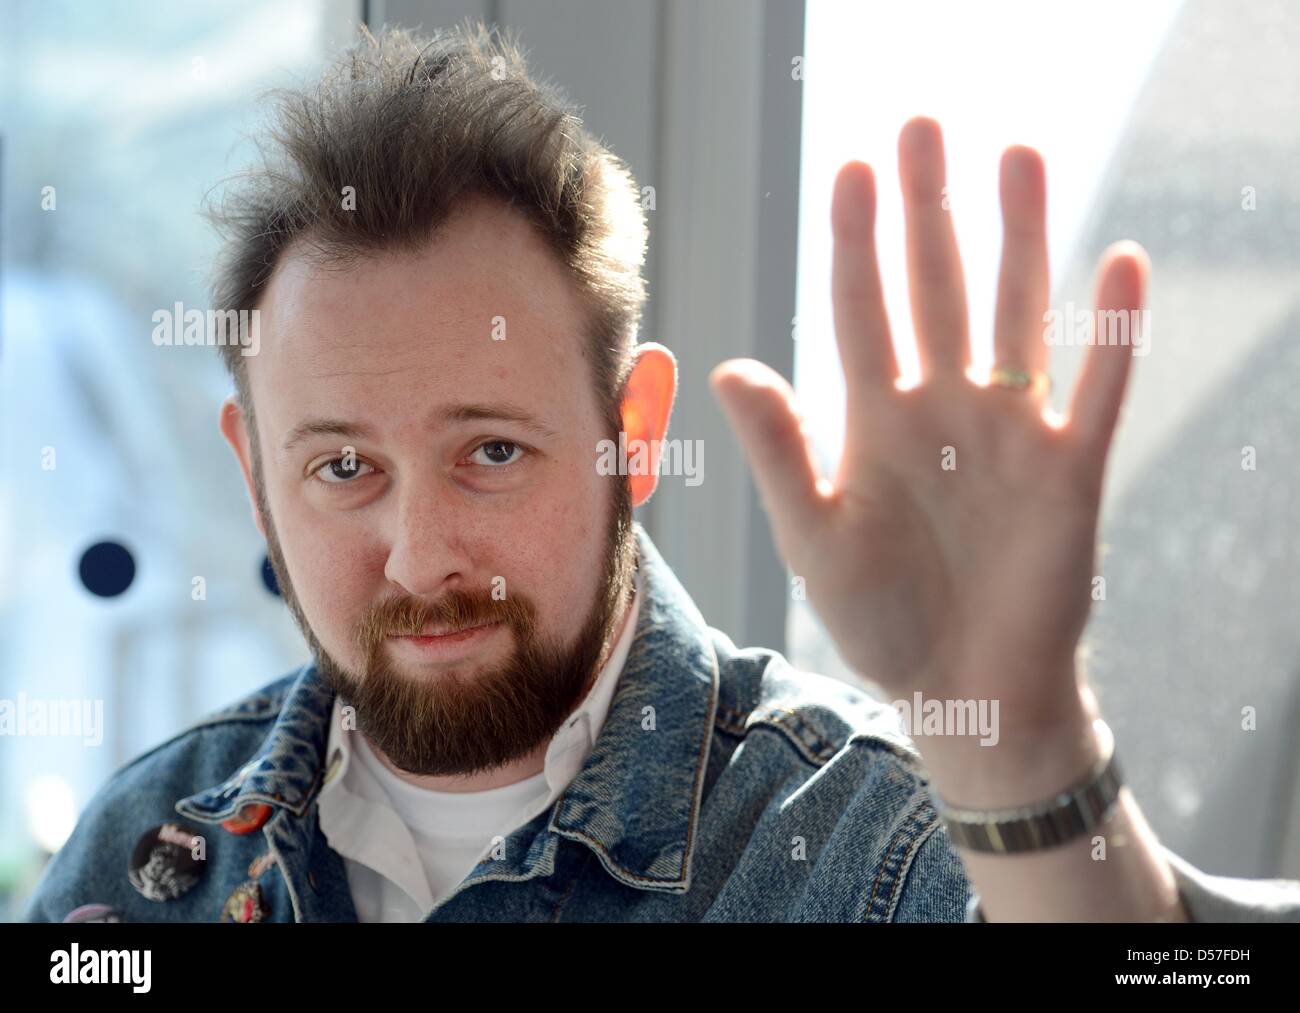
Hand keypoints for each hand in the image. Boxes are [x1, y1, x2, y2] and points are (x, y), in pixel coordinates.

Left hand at [710, 117, 1146, 740]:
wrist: (962, 692)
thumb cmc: (880, 621)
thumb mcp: (817, 539)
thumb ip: (782, 454)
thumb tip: (732, 365)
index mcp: (873, 421)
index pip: (860, 308)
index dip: (857, 241)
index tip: (852, 170)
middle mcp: (942, 408)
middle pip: (936, 289)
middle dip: (930, 211)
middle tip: (924, 127)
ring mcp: (1009, 432)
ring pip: (1017, 315)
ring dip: (1021, 239)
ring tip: (1019, 157)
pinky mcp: (1069, 469)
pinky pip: (1097, 387)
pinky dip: (1111, 331)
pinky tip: (1120, 263)